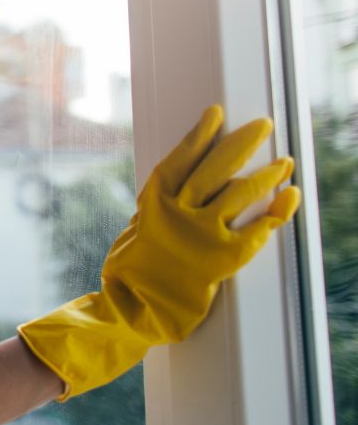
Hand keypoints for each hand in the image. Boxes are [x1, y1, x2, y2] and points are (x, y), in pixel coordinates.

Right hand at [17, 105, 300, 399]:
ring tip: (284, 161)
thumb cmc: (133, 273)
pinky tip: (290, 196)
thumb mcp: (137, 230)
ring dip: (267, 175)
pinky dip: (278, 211)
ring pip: (242, 193)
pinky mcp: (224, 258)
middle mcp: (178, 214)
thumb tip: (179, 185)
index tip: (216, 113)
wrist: (136, 311)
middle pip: (216, 168)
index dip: (199, 135)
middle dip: (242, 142)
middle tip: (263, 125)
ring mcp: (202, 235)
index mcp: (153, 204)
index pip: (181, 159)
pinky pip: (259, 229)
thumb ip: (160, 207)